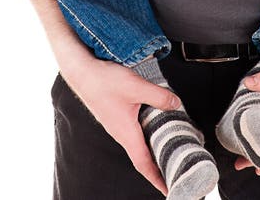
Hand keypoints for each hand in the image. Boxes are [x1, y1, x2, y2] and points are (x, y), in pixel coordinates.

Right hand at [61, 54, 180, 195]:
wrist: (83, 71)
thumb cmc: (103, 82)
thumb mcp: (136, 87)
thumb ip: (158, 96)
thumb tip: (176, 104)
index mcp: (126, 133)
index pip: (144, 164)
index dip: (157, 179)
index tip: (168, 190)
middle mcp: (122, 133)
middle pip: (143, 157)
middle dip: (158, 168)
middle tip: (175, 173)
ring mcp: (118, 124)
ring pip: (139, 143)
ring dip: (153, 151)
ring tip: (169, 153)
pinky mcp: (117, 115)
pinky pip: (135, 131)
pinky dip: (147, 135)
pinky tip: (155, 127)